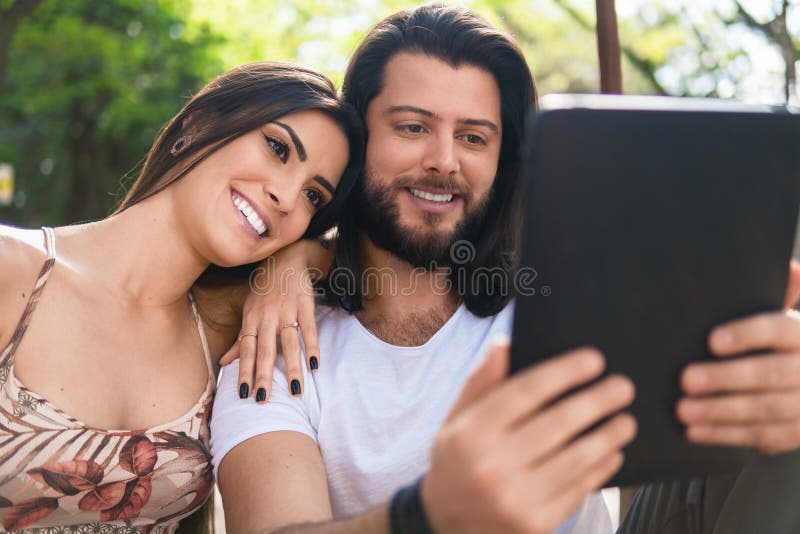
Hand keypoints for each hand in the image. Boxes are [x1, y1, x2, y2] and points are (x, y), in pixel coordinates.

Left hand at [219, 240, 322, 402]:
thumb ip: (241, 340)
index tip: (244, 393)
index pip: (246, 350)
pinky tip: (315, 364)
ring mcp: (287, 310)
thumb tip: (224, 363)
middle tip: (263, 399)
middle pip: (265, 350)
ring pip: (288, 343)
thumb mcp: (249, 312)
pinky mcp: (305, 304)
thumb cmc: (264, 290)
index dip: (245, 371)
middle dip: (264, 375)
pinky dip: (312, 346)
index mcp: (252, 320)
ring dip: (291, 367)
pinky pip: (309, 328)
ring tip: (294, 390)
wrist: (285, 258)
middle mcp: (267, 317)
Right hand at [421, 341, 635, 533]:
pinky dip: (600, 468)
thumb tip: (505, 344)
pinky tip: (612, 452)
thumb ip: (481, 382)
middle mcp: (491, 467)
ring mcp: (515, 501)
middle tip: (622, 386)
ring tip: (626, 420)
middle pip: (557, 424)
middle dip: (596, 401)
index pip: (525, 392)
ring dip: (607, 437)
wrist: (447, 523)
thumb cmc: (457, 460)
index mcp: (470, 434)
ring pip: (575, 460)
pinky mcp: (536, 525)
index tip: (594, 360)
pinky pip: (578, 491)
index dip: (563, 372)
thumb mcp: (456, 419)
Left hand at [677, 260, 799, 453]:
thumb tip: (786, 267)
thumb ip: (789, 292)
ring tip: (683, 410)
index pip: (778, 331)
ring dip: (720, 413)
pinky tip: (696, 432)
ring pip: (764, 411)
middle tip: (686, 380)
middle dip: (725, 379)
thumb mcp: (798, 315)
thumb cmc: (795, 342)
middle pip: (769, 374)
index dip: (746, 334)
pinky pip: (763, 437)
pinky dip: (727, 436)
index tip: (712, 340)